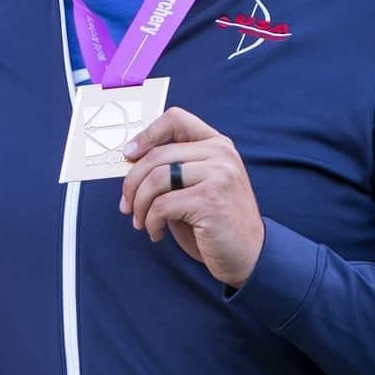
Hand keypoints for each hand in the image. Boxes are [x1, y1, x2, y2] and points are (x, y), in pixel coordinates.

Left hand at [119, 107, 264, 288]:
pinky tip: (156, 233)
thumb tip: (130, 161)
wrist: (248, 254)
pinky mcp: (210, 200)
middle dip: (132, 183)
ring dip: (140, 205)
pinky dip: (151, 222)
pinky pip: (161, 205)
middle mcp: (220, 154)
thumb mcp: (195, 186)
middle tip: (126, 205)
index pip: (176, 119)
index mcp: (217, 144)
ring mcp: (218, 175)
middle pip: (157, 155)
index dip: (146, 134)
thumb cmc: (214, 221)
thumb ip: (173, 169)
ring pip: (156, 179)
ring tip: (141, 222)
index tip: (128, 155)